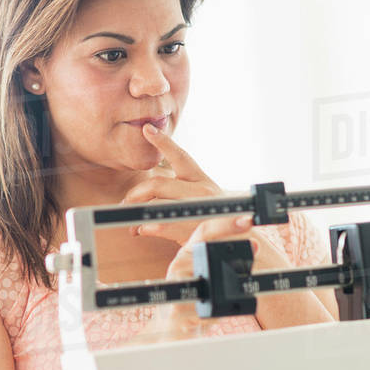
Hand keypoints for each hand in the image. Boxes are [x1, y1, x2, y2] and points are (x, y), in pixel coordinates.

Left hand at [123, 122, 294, 274]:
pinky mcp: (195, 230)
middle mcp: (201, 191)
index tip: (147, 128)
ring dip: (137, 213)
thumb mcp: (205, 197)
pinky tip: (141, 231)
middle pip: (158, 184)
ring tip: (131, 223)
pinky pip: (163, 227)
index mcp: (202, 180)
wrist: (243, 241)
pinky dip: (148, 228)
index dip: (163, 142)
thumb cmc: (219, 218)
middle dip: (136, 192)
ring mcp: (199, 211)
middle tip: (126, 202)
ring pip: (158, 205)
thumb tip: (149, 192)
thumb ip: (180, 190)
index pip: (181, 157)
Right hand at [143, 214, 258, 340]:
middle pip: (208, 253)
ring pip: (209, 284)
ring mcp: (175, 287)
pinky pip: (204, 311)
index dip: (226, 223)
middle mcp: (179, 266)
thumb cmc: (193, 300)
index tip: (247, 220)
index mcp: (188, 254)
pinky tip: (212, 316)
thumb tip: (255, 246)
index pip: (205, 231)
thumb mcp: (207, 276)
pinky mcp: (175, 311)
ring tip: (226, 297)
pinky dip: (214, 315)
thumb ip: (226, 261)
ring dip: (224, 292)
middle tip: (251, 255)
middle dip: (230, 260)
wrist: (169, 330)